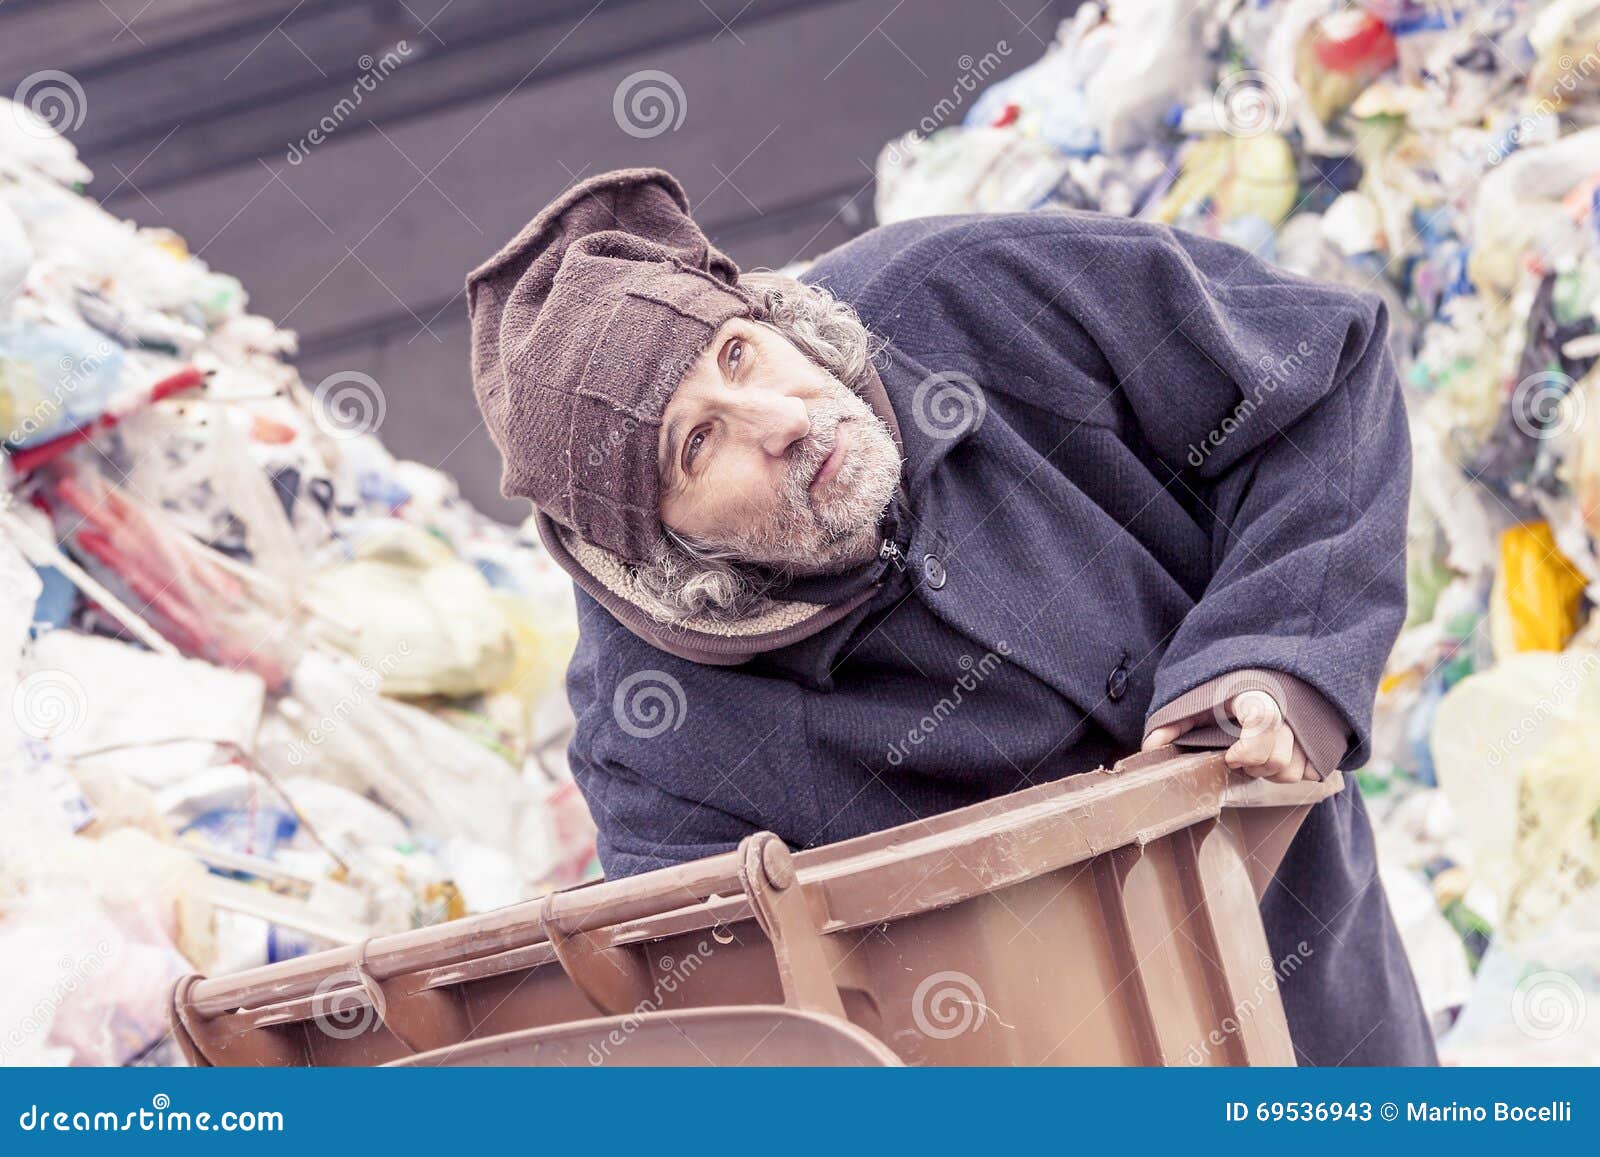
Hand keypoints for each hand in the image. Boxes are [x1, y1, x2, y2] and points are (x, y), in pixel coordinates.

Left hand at [1141, 689, 1315, 782]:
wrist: (1259, 682)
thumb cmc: (1223, 696)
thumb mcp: (1194, 704)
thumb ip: (1172, 723)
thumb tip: (1151, 749)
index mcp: (1255, 694)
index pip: (1264, 720)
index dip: (1249, 748)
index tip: (1230, 758)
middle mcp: (1287, 709)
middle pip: (1278, 757)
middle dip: (1252, 765)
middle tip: (1234, 758)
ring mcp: (1305, 726)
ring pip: (1293, 769)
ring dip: (1269, 771)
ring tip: (1251, 758)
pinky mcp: (1317, 741)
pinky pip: (1310, 772)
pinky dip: (1289, 772)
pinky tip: (1270, 759)